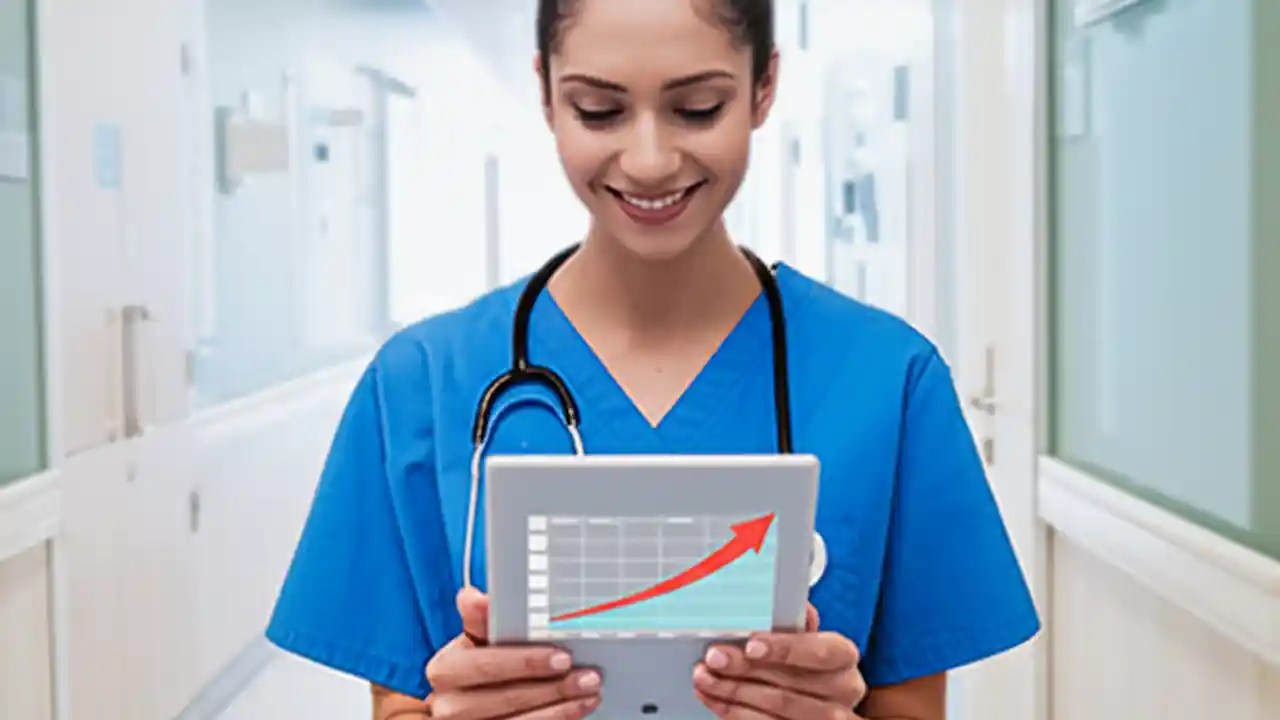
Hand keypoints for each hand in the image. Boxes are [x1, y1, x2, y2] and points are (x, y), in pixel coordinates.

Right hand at [424, 588, 601, 717]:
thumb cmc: (473, 667)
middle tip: (588, 676)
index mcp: (445, 670)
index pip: (486, 664)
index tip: (561, 657)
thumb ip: (479, 621)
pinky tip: (575, 709)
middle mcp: (449, 704)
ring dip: (560, 708)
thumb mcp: (474, 642)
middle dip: (553, 687)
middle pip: (507, 697)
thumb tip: (472, 597)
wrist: (462, 705)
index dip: (525, 662)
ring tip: (589, 694)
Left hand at [693, 604, 866, 718]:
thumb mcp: (805, 633)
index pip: (820, 652)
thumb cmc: (809, 658)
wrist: (819, 695)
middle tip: (714, 657)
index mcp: (843, 656)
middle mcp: (842, 691)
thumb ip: (793, 620)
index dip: (785, 649)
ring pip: (778, 709)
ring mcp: (828, 718)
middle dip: (746, 670)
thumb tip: (784, 602)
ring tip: (706, 678)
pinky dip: (735, 713)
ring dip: (734, 693)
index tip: (751, 645)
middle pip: (791, 684)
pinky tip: (716, 700)